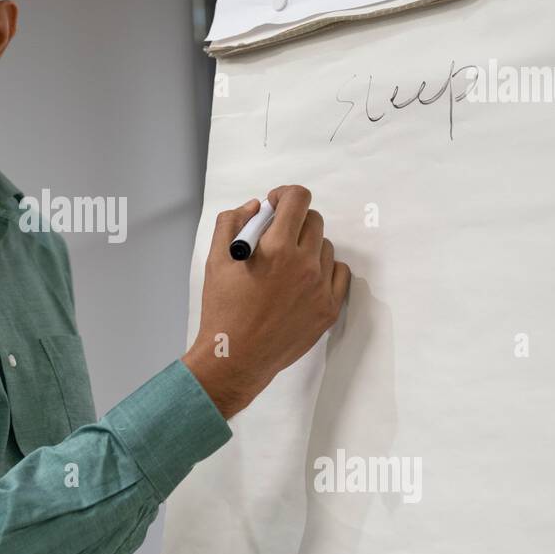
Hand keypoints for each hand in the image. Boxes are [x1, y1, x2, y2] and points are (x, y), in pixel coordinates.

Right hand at [181, 186, 350, 418]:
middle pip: (313, 220)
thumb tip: (256, 207)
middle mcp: (304, 264)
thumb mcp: (215, 260)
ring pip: (325, 246)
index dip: (285, 195)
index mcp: (276, 248)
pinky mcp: (329, 308)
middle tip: (276, 238)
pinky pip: (339, 273)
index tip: (275, 205)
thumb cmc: (223, 309)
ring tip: (286, 266)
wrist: (236, 357)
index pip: (298, 199)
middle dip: (294, 222)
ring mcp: (320, 288)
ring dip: (308, 246)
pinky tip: (304, 280)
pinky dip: (324, 270)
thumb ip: (232, 222)